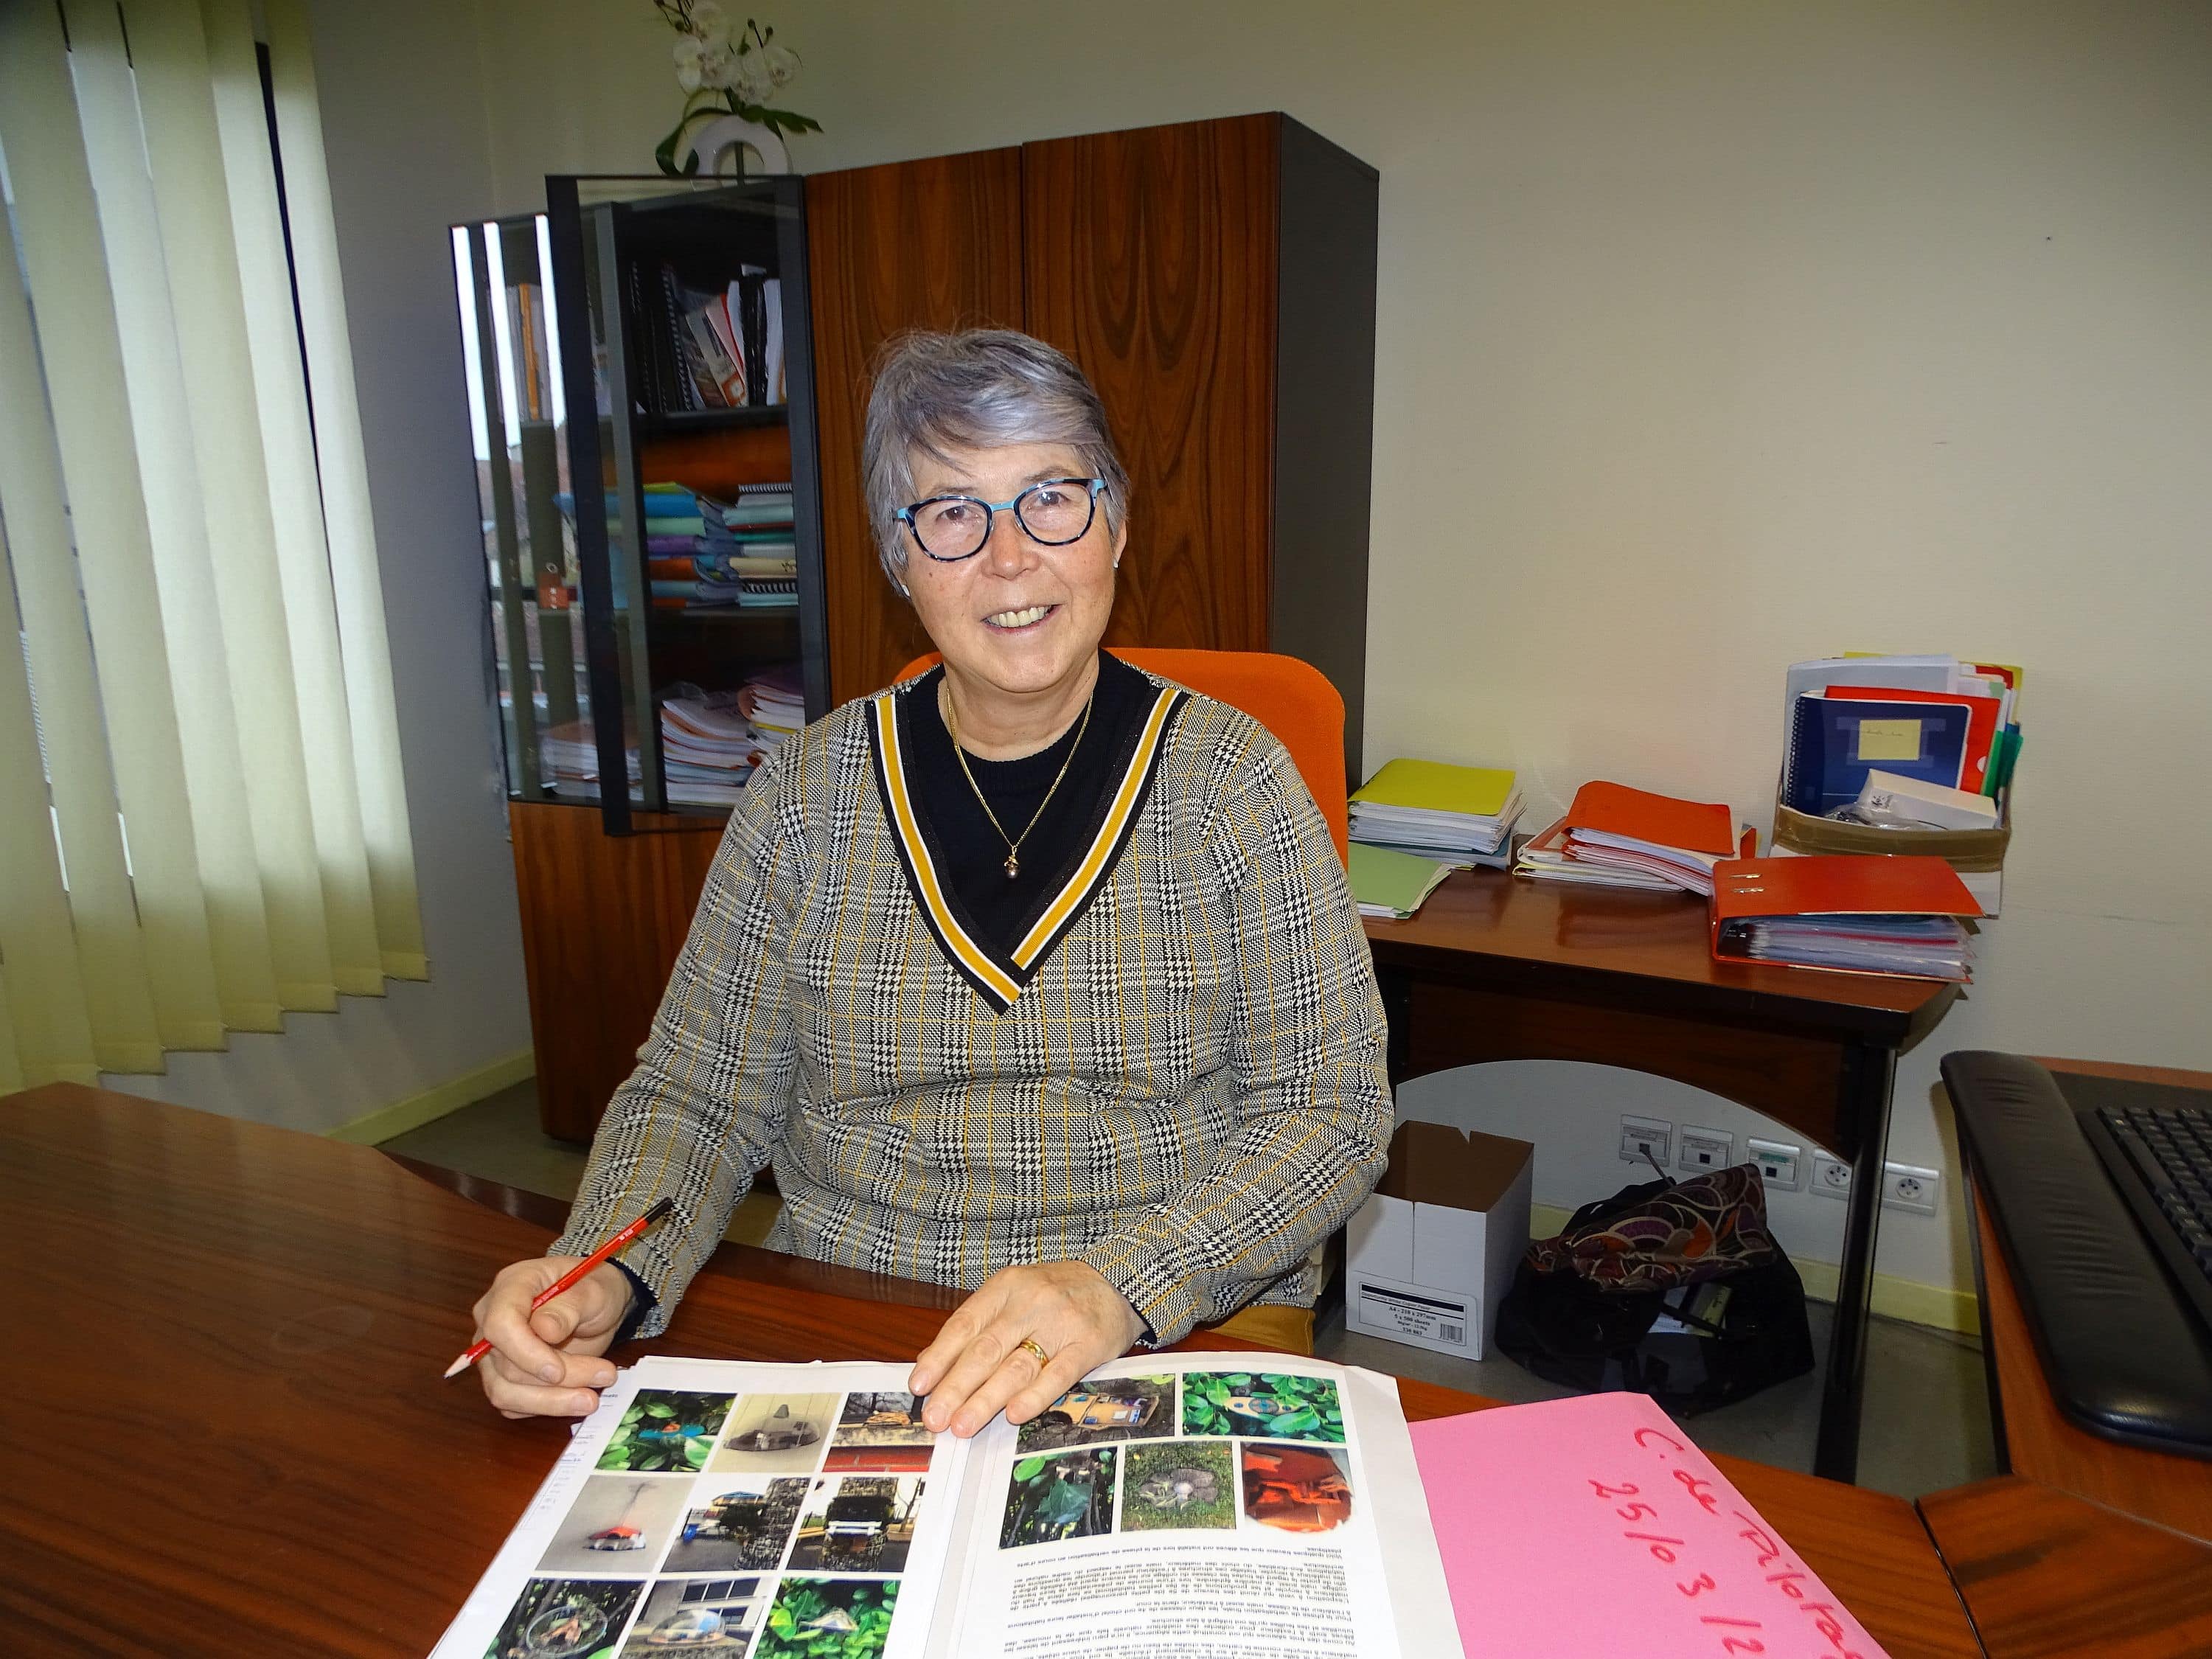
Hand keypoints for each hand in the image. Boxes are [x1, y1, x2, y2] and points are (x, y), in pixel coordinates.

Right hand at [468, 1256, 632, 1418]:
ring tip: (592, 1398)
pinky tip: (574, 1397)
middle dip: (557, 1381)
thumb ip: (568, 1308)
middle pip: (506, 1364)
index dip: (526, 1352)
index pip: (500, 1324)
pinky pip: (513, 1403)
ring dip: (551, 1401)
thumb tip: (545, 1330)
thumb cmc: (593, 1289)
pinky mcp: (502, 1376)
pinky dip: (545, 1406)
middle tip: (603, 1376)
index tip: (559, 1371)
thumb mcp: (592, 1291)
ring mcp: (493, 1351)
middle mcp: (491, 1320)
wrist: (598, 1304)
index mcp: (511, 1286)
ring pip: (504, 1391)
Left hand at [909, 1260, 1143, 1438]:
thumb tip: (935, 1364)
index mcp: (1007, 1286)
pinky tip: (1013, 1415)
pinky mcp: (1088, 1344)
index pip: (965, 1324)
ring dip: (986, 1399)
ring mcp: (1061, 1323)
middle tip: (936, 1418)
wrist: (1119, 1280)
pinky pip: (1057, 1374)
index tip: (919, 1386)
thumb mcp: (1016, 1294)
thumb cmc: (1058, 1293)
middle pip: (986, 1349)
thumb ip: (980, 1324)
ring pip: (1017, 1365)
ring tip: (963, 1425)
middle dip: (956, 1387)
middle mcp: (1030, 1301)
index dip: (940, 1357)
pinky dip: (1034, 1396)